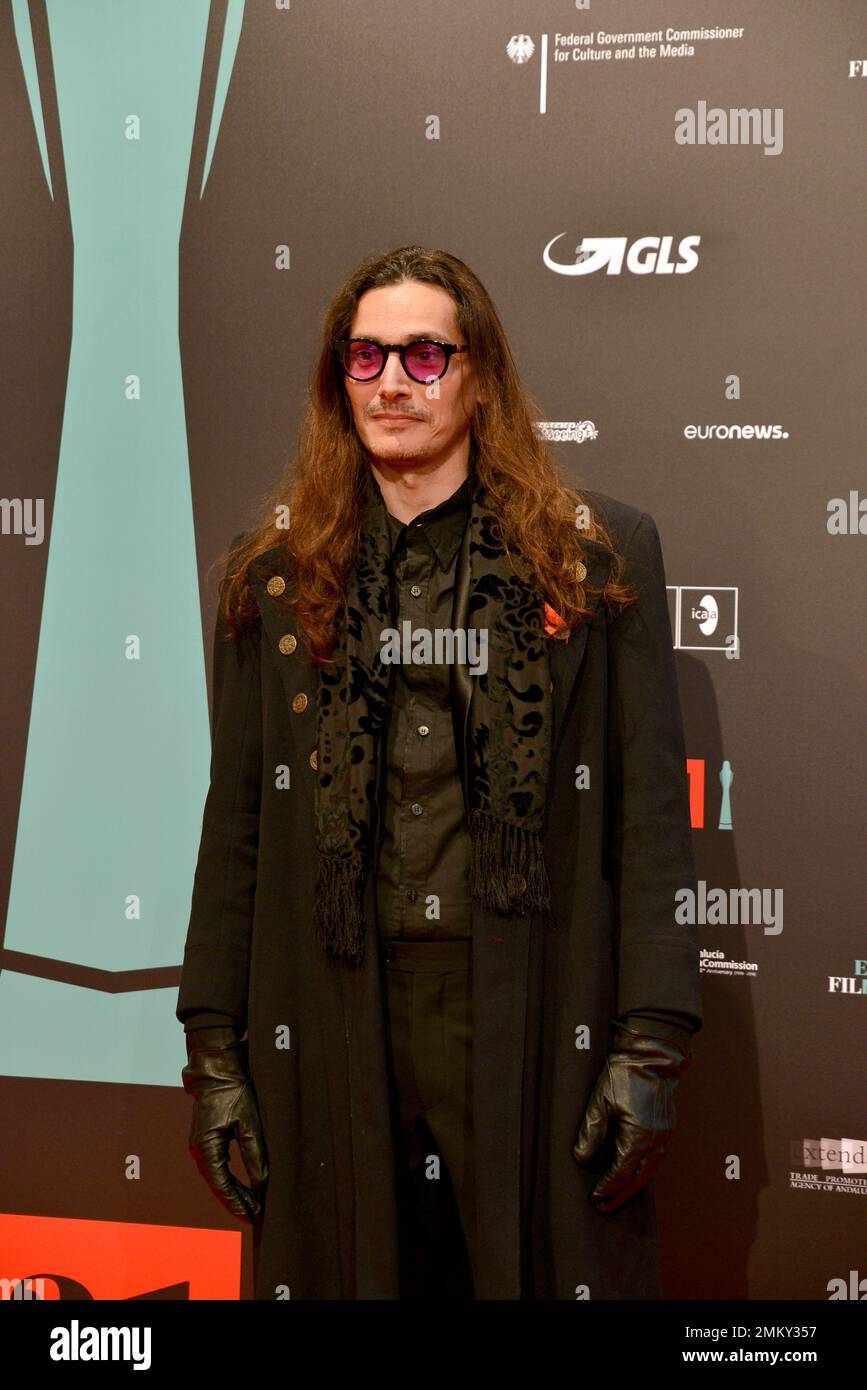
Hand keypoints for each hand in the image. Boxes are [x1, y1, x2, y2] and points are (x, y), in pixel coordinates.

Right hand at [181, 1025, 268, 1222]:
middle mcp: (199, 1150)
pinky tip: (245, 1188)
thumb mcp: (250, 1123)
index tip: (255, 1217)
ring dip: (235, 1193)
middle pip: (219, 1185)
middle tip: (257, 1218)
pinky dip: (231, 1180)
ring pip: (218, 1178)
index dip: (239, 1203)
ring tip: (253, 1208)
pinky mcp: (208, 1139)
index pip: (222, 1185)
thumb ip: (256, 1155)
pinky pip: (219, 1167)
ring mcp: (201, 1145)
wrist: (219, 1067)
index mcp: (206, 1147)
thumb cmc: (234, 1091)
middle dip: (238, 1202)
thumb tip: (263, 1184)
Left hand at [572, 1020, 691, 1212]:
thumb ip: (592, 1131)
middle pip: (638, 1179)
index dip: (607, 1186)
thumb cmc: (625, 1074)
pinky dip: (645, 1173)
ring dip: (634, 1187)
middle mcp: (655, 1142)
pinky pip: (656, 1160)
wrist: (653, 1054)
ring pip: (650, 1172)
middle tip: (605, 1207)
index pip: (621, 1172)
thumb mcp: (601, 1100)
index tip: (595, 1197)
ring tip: (618, 1198)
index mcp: (638, 1136)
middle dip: (620, 1195)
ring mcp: (664, 1136)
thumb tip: (581, 1158)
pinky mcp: (667, 1129)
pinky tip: (635, 1175)